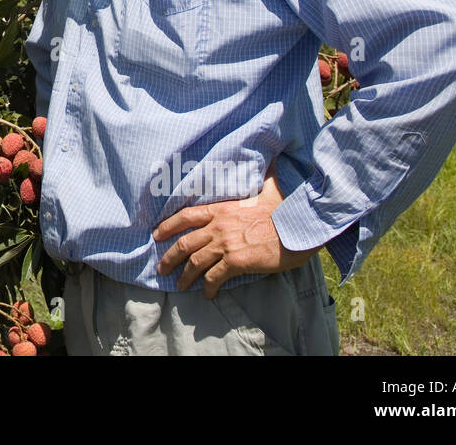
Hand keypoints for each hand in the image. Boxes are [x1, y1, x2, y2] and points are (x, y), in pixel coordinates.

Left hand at [152, 161, 318, 298]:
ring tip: (180, 285)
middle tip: (161, 268)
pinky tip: (208, 294)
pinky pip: (214, 277)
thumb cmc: (286, 209)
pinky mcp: (236, 262)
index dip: (167, 225)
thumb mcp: (268, 188)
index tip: (156, 235)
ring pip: (195, 263)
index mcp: (221, 209)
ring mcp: (226, 245)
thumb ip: (262, 178)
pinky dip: (208, 287)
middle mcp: (218, 226)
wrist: (299, 227)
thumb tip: (272, 159)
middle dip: (169, 257)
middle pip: (184, 243)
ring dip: (184, 276)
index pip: (186, 216)